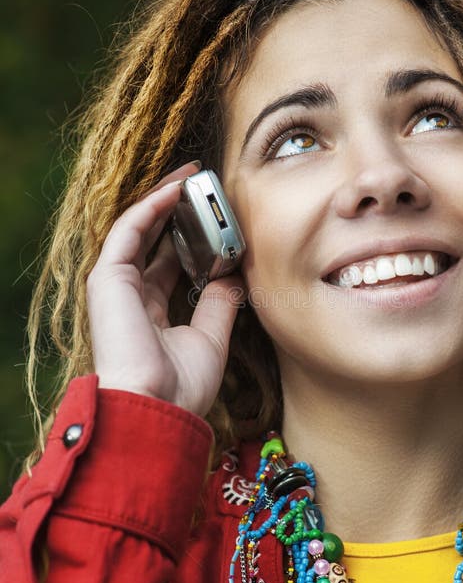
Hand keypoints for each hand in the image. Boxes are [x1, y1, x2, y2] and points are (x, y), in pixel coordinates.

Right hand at [86, 163, 243, 417]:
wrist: (155, 408)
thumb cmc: (180, 387)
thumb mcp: (211, 338)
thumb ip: (220, 304)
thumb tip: (234, 274)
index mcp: (151, 312)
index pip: (169, 264)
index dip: (190, 237)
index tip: (216, 218)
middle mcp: (131, 295)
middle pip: (153, 241)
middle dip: (178, 211)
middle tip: (204, 185)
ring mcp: (116, 285)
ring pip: (140, 228)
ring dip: (165, 199)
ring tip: (193, 175)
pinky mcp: (108, 277)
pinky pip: (130, 229)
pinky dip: (152, 206)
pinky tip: (176, 189)